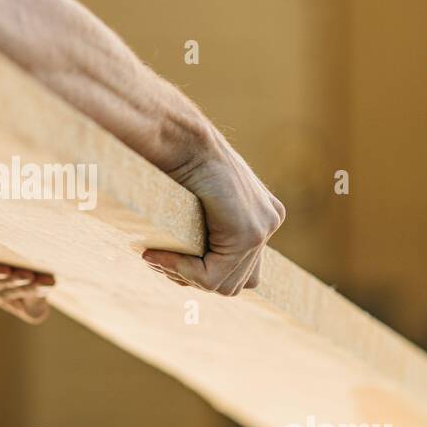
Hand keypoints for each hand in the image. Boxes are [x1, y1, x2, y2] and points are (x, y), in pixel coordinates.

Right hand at [143, 123, 285, 295]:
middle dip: (196, 280)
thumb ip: (203, 227)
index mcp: (260, 214)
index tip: (165, 260)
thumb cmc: (178, 164)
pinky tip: (159, 256)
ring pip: (225, 284)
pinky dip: (183, 272)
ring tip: (158, 259)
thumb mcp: (195, 200)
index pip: (240, 268)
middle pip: (237, 281)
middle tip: (161, 262)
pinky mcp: (249, 233)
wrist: (181, 142)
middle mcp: (268, 221)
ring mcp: (263, 228)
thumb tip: (186, 263)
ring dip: (187, 277)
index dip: (203, 273)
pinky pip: (214, 276)